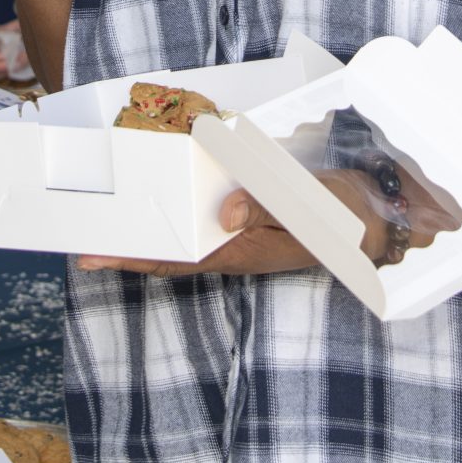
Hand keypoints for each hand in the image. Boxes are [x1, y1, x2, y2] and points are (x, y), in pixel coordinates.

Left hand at [74, 166, 461, 279]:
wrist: (377, 222)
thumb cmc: (344, 216)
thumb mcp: (311, 208)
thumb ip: (267, 207)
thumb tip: (223, 212)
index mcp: (244, 250)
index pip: (178, 260)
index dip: (134, 259)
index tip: (92, 258)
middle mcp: (236, 248)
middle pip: (171, 253)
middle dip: (129, 249)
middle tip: (84, 244)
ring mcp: (242, 237)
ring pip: (185, 238)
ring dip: (151, 232)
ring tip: (112, 223)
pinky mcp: (250, 222)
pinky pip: (205, 223)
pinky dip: (178, 213)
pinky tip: (164, 202)